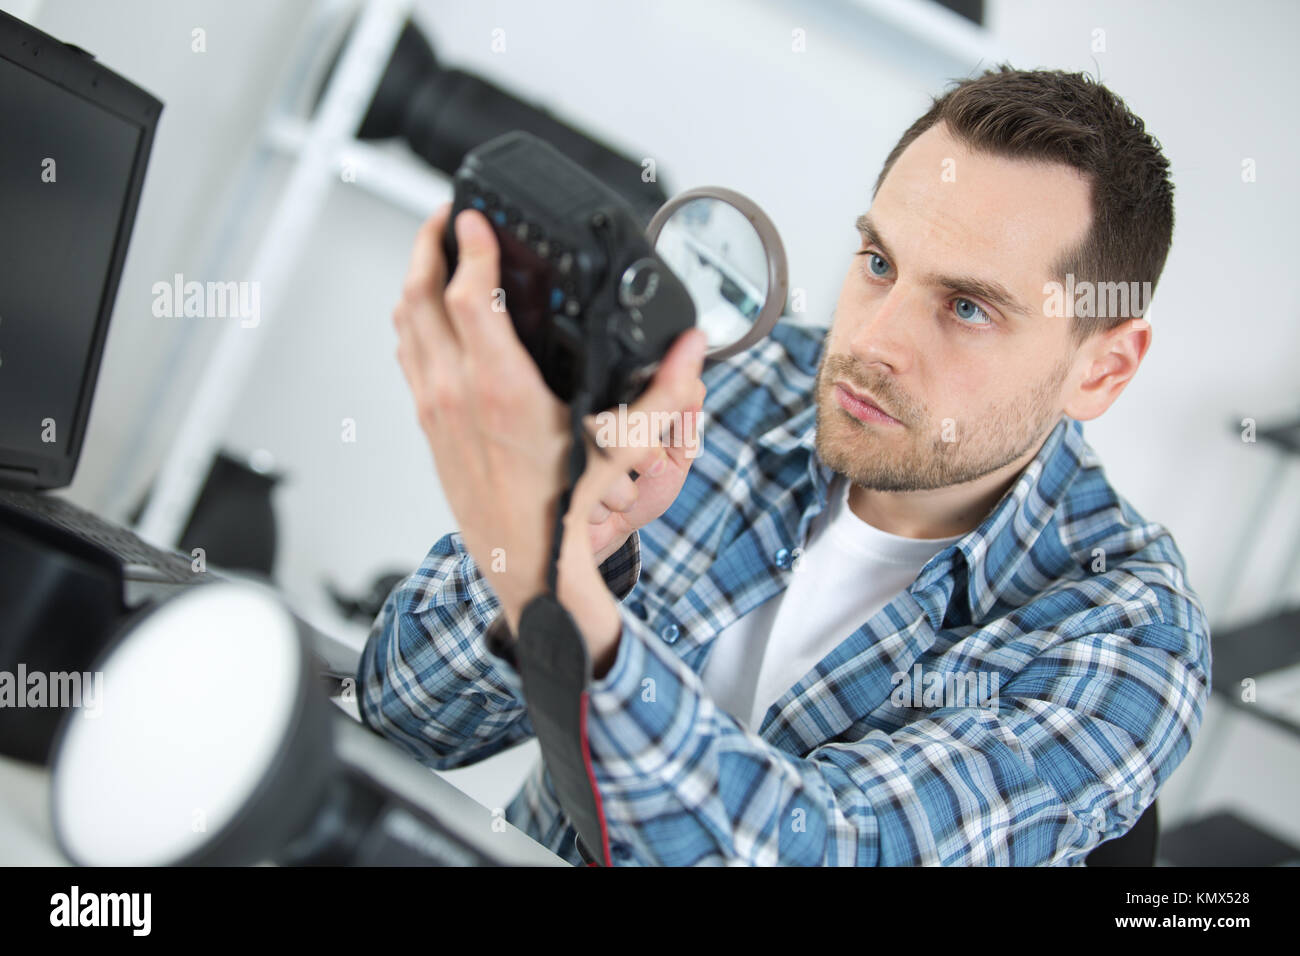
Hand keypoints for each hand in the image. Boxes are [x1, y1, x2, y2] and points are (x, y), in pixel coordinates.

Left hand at [392, 202, 707, 668]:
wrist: (524, 561)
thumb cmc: (566, 508)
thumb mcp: (627, 447)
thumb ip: (667, 393)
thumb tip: (692, 348)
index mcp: (502, 389)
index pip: (468, 295)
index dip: (469, 245)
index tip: (475, 216)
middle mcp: (456, 392)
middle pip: (420, 294)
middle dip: (429, 243)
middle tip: (450, 215)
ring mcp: (434, 406)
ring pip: (405, 320)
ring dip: (415, 276)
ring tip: (437, 249)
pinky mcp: (427, 420)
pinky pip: (406, 351)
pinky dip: (412, 316)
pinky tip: (430, 308)